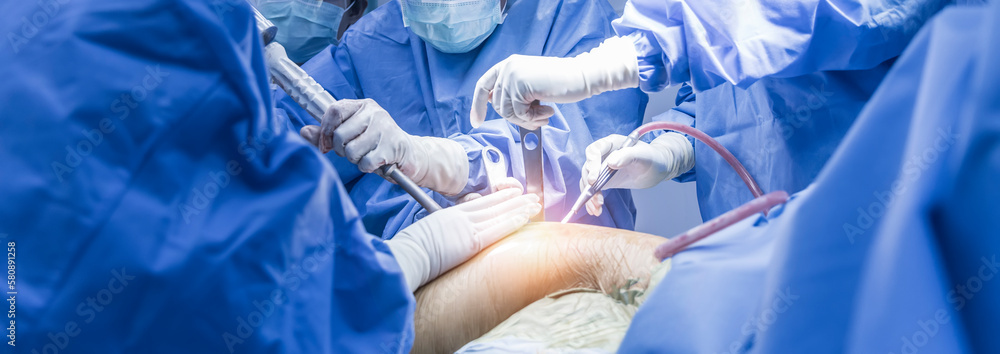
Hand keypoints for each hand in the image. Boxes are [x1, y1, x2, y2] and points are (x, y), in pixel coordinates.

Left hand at [300, 99, 468, 194]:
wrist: (411, 156)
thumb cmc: (376, 145)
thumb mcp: (352, 136)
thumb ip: (326, 134)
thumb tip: (303, 131)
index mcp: (362, 105)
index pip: (334, 110)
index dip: (324, 131)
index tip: (325, 146)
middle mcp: (374, 113)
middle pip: (339, 134)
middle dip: (342, 150)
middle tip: (355, 152)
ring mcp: (384, 128)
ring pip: (351, 150)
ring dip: (356, 160)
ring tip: (367, 156)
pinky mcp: (392, 146)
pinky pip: (365, 162)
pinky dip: (367, 168)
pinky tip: (377, 163)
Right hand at [386, 182, 541, 291]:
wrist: (405, 256)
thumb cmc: (408, 252)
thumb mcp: (423, 236)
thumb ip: (439, 236)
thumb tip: (442, 242)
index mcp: (448, 216)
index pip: (479, 205)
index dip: (497, 199)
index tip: (510, 194)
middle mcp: (460, 219)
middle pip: (493, 206)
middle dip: (513, 201)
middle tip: (530, 196)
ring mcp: (467, 229)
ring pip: (499, 215)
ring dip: (519, 208)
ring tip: (535, 203)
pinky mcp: (471, 242)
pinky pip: (496, 230)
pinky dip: (512, 222)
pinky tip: (525, 217)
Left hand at [470, 36, 638, 129]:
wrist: (582, 76)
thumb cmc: (560, 83)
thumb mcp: (531, 85)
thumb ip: (513, 92)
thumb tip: (496, 107)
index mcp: (508, 65)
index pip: (484, 86)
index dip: (478, 104)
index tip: (476, 122)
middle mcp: (507, 67)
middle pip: (497, 105)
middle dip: (515, 118)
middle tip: (536, 119)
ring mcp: (513, 76)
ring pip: (507, 112)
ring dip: (526, 120)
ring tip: (544, 115)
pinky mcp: (521, 86)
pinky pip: (519, 114)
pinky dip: (533, 119)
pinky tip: (549, 112)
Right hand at [580, 133, 693, 215]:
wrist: (656, 168)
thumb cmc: (652, 157)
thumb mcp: (643, 155)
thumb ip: (628, 156)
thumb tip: (611, 163)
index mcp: (611, 143)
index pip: (595, 151)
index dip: (592, 164)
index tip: (594, 179)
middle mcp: (603, 155)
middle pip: (588, 168)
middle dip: (590, 184)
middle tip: (597, 198)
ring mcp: (601, 168)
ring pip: (588, 181)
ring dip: (589, 195)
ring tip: (597, 208)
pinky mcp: (603, 180)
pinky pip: (593, 189)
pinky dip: (592, 200)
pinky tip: (595, 210)